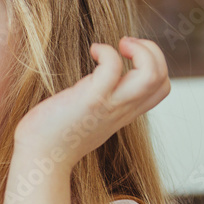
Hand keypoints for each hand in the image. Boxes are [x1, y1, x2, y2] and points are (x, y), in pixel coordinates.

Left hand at [13, 37, 169, 169]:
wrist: (40, 158)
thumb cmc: (53, 135)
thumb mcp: (86, 117)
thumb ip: (97, 102)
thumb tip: (87, 84)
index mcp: (123, 112)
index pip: (162, 88)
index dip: (154, 63)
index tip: (127, 55)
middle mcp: (122, 110)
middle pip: (163, 80)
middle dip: (153, 51)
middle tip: (124, 46)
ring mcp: (110, 105)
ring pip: (152, 76)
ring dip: (142, 50)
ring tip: (119, 45)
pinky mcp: (91, 100)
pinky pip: (113, 68)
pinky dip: (107, 51)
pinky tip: (93, 50)